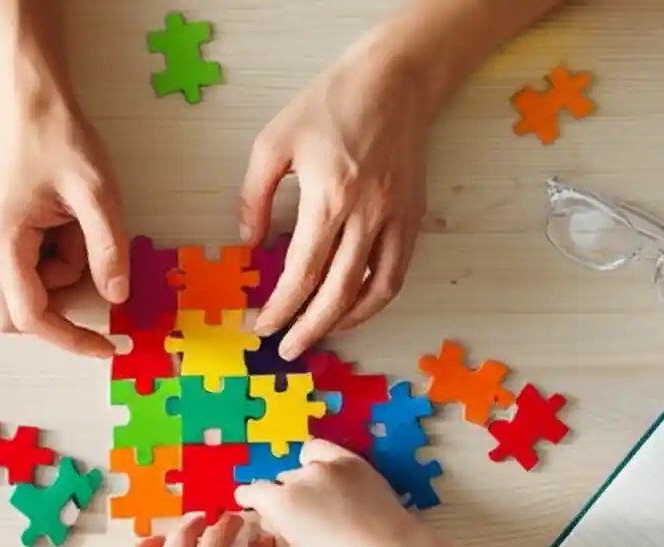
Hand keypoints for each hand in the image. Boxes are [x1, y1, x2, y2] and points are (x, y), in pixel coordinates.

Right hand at [0, 103, 128, 356]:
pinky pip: (27, 271)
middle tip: (93, 275)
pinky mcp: (0, 237)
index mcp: (3, 243)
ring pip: (22, 295)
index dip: (71, 339)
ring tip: (76, 226)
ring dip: (58, 279)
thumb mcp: (97, 192)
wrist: (30, 104)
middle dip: (57, 311)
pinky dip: (53, 262)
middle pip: (14, 318)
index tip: (108, 346)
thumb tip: (116, 296)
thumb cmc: (59, 140)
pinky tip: (65, 223)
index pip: (31, 317)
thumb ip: (106, 247)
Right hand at [235, 441, 426, 546]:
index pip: (251, 492)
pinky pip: (319, 451)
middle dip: (282, 496)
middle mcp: (298, 477)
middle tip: (300, 514)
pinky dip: (316, 459)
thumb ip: (281, 531)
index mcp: (281, 503)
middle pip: (279, 482)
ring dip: (303, 481)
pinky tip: (324, 472)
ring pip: (300, 468)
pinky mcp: (348, 458)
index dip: (248, 499)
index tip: (250, 503)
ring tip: (322, 498)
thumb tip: (273, 518)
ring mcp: (325, 464)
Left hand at [240, 43, 431, 359]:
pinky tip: (356, 304)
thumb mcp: (273, 142)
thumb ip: (254, 197)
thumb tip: (250, 243)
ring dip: (348, 321)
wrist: (394, 80)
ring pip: (376, 291)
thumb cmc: (330, 104)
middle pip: (339, 293)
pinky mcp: (413, 217)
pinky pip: (397, 272)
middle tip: (288, 349)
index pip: (303, 272)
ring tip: (322, 332)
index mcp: (329, 198)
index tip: (262, 325)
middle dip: (311, 328)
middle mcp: (367, 215)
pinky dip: (376, 297)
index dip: (281, 307)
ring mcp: (396, 218)